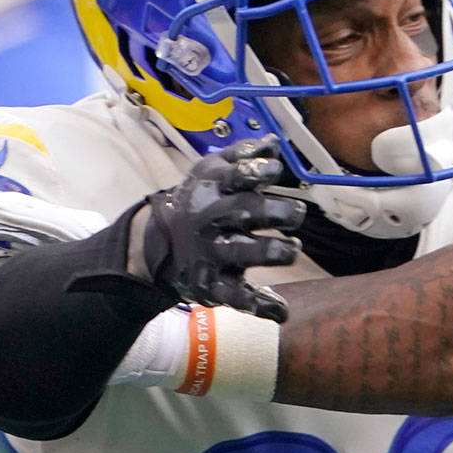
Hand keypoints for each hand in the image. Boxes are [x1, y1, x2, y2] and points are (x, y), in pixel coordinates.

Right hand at [136, 136, 304, 321]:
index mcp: (212, 189)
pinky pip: (237, 297)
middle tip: (296, 213)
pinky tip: (281, 310)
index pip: (234, 176)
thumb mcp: (212, 173)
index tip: (276, 170)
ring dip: (271, 252)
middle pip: (244, 213)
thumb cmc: (199, 201)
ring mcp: (211, 254)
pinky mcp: (213, 284)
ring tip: (291, 249)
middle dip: (275, 211)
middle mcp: (210, 220)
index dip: (256, 171)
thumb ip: (243, 157)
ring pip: (242, 253)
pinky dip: (260, 306)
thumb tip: (273, 143)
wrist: (156, 243)